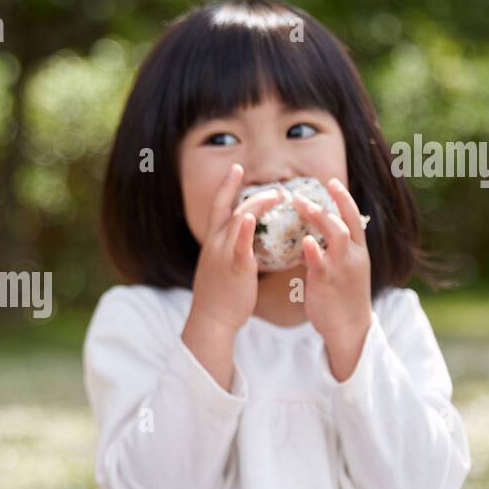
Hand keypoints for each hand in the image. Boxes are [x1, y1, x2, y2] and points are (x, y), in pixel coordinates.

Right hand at [188, 162, 285, 334]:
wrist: (211, 319)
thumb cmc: (220, 297)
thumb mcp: (222, 268)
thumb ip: (233, 251)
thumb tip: (248, 243)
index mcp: (213, 243)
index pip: (218, 207)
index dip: (226, 186)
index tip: (235, 169)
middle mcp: (216, 244)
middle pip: (225, 207)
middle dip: (232, 185)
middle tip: (244, 169)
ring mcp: (224, 254)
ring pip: (237, 220)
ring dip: (257, 204)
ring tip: (276, 194)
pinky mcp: (235, 268)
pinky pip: (239, 245)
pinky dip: (245, 229)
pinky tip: (252, 216)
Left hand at [290, 177, 373, 359]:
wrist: (350, 328)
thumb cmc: (343, 299)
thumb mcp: (343, 270)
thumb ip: (331, 253)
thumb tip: (312, 240)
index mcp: (358, 251)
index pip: (354, 218)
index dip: (343, 198)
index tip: (331, 181)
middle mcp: (353, 256)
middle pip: (346, 221)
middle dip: (332, 201)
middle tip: (312, 187)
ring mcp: (341, 268)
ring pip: (336, 235)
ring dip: (319, 216)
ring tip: (301, 203)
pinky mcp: (326, 282)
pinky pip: (321, 262)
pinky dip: (313, 249)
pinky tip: (305, 240)